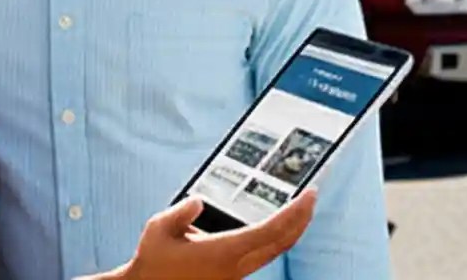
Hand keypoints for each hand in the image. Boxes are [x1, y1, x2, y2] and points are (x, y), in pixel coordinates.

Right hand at [112, 189, 316, 279]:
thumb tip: (199, 202)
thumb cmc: (154, 262)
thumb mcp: (158, 229)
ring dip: (291, 230)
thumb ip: (181, 212)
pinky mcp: (232, 276)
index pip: (270, 230)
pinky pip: (263, 256)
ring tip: (300, 209)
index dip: (294, 213)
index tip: (310, 195)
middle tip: (313, 197)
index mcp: (223, 252)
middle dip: (301, 219)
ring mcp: (236, 274)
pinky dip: (276, 239)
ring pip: (274, 252)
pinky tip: (276, 227)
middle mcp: (236, 266)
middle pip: (281, 243)